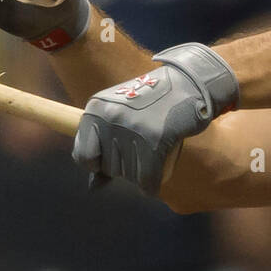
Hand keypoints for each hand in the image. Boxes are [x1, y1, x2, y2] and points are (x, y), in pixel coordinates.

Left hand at [71, 43, 239, 195]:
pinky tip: (153, 183)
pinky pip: (147, 178)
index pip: (83, 157)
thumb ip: (103, 147)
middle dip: (126, 167)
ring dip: (141, 174)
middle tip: (142, 149)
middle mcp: (110, 118)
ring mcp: (132, 128)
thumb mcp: (120, 115)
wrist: (187, 84)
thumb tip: (94, 187)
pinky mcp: (156, 139)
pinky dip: (150, 186)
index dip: (98, 165)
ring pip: (129, 176)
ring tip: (152, 155)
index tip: (113, 159)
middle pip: (110, 168)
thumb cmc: (152, 103)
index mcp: (96, 109)